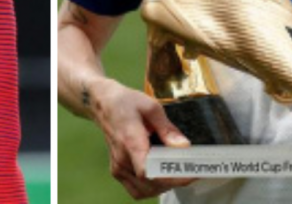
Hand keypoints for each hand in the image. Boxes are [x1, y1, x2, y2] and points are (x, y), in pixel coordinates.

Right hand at [89, 78, 195, 199]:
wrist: (102, 103)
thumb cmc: (125, 102)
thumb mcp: (150, 106)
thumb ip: (167, 128)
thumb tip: (183, 146)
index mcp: (130, 141)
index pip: (147, 170)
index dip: (169, 176)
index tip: (188, 172)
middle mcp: (122, 159)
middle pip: (150, 183)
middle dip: (173, 180)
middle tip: (189, 169)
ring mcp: (118, 167)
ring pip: (144, 190)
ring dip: (163, 186)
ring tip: (176, 171)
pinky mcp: (117, 170)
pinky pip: (136, 190)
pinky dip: (151, 188)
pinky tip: (160, 176)